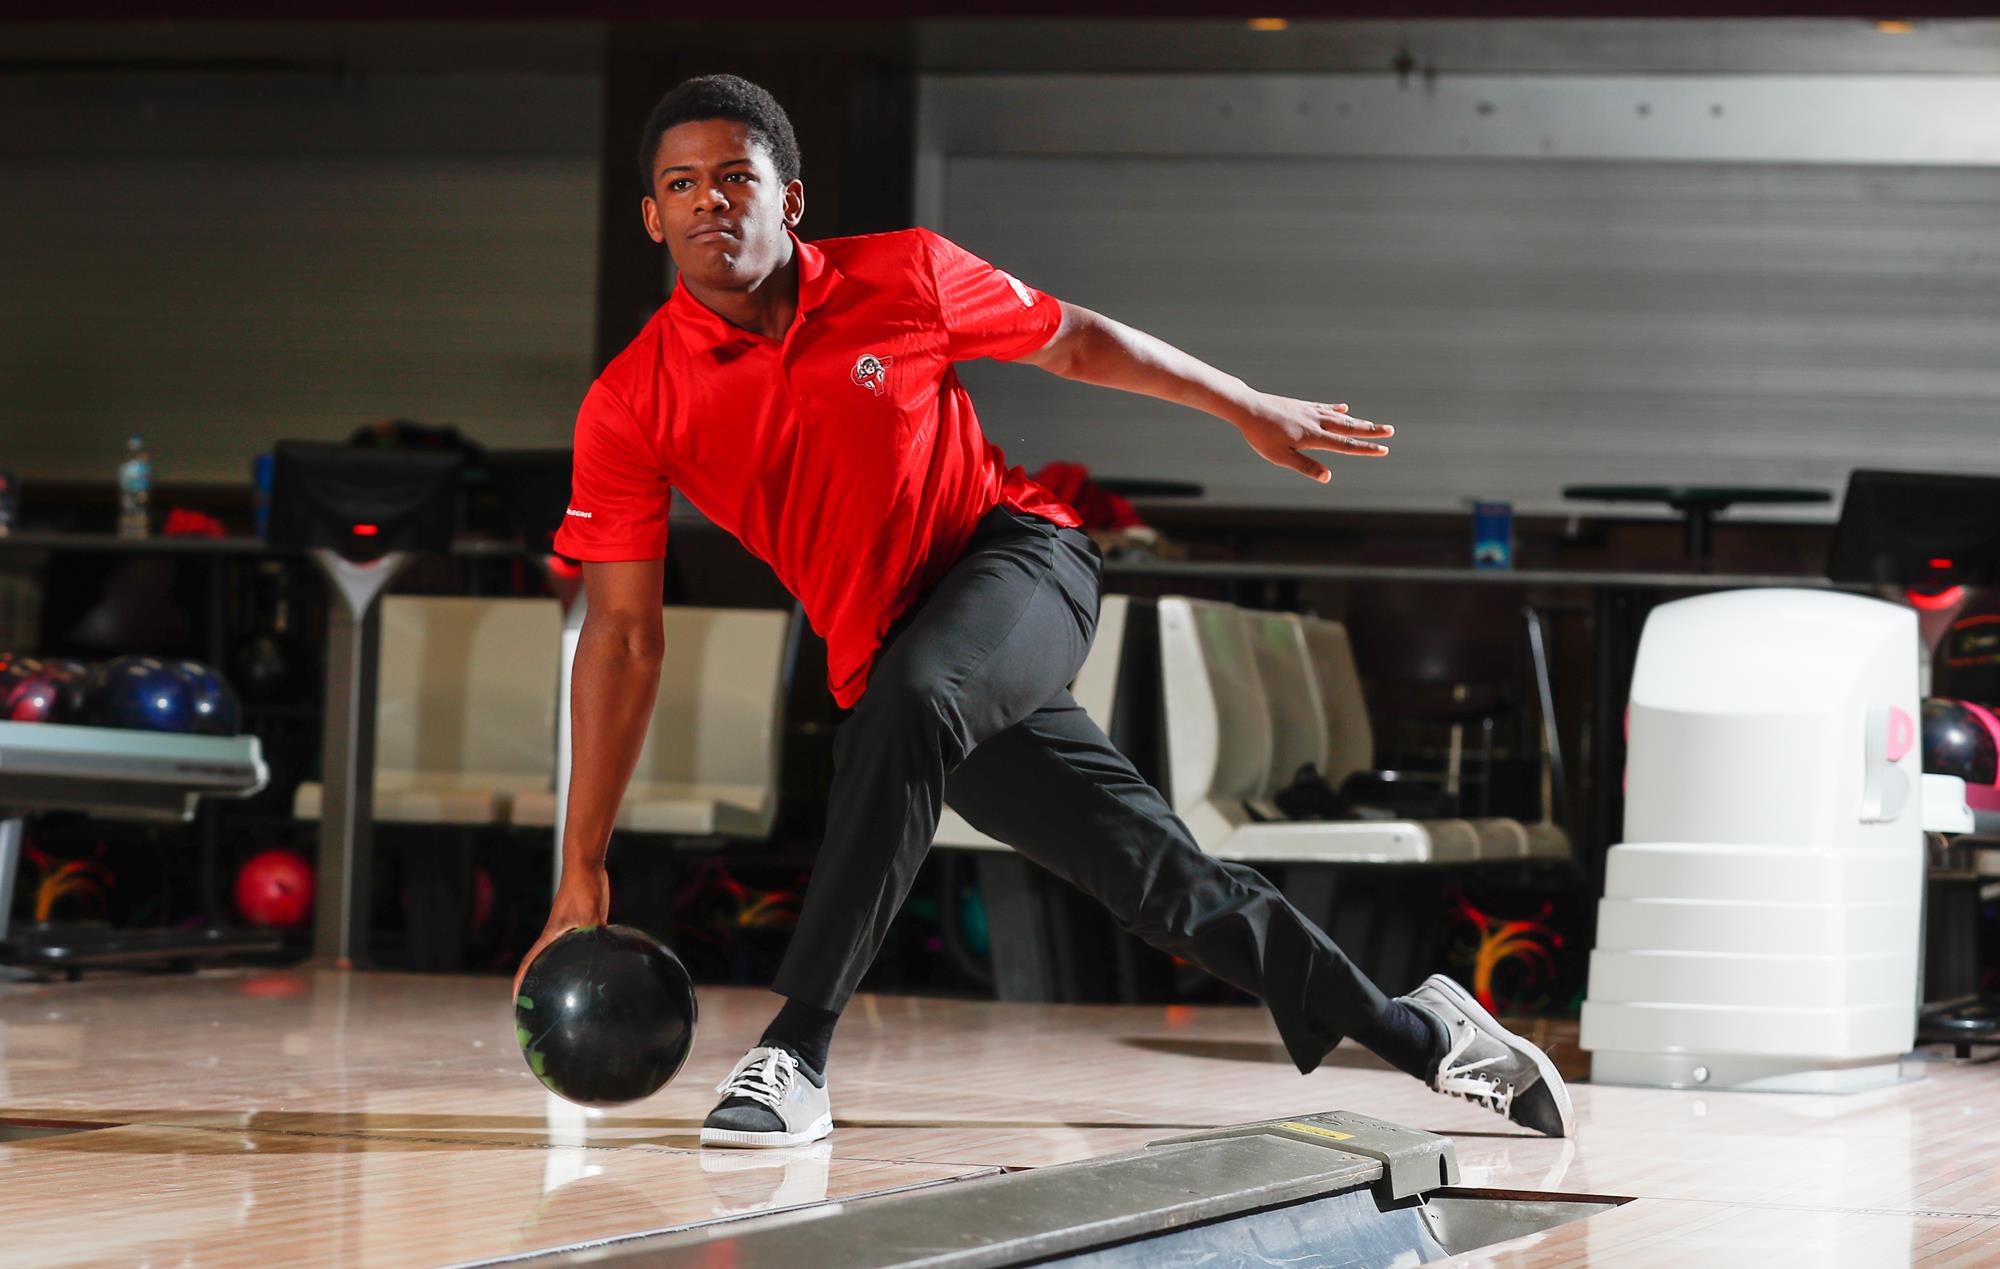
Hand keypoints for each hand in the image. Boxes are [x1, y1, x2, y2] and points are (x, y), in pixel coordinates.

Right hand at [511, 867, 610, 998]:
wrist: (586, 867)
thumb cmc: (583, 888)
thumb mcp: (589, 913)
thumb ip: (593, 932)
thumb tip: (602, 953)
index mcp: (551, 935)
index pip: (530, 963)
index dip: (521, 983)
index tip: (517, 1002)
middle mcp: (556, 936)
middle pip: (542, 963)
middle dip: (537, 983)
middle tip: (539, 1005)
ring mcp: (569, 930)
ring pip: (561, 957)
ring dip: (560, 972)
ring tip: (567, 992)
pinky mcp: (582, 925)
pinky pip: (579, 947)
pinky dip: (582, 958)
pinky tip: (595, 966)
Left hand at [1235, 396, 1391, 483]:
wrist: (1248, 408)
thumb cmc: (1261, 436)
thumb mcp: (1280, 457)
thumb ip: (1305, 466)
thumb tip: (1328, 477)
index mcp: (1313, 436)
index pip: (1345, 445)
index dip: (1365, 449)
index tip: (1384, 449)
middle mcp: (1316, 422)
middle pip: (1349, 427)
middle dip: (1371, 431)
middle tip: (1390, 431)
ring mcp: (1310, 412)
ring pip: (1339, 417)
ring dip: (1358, 421)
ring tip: (1373, 424)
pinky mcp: (1302, 406)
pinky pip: (1324, 407)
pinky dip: (1337, 409)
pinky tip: (1344, 408)